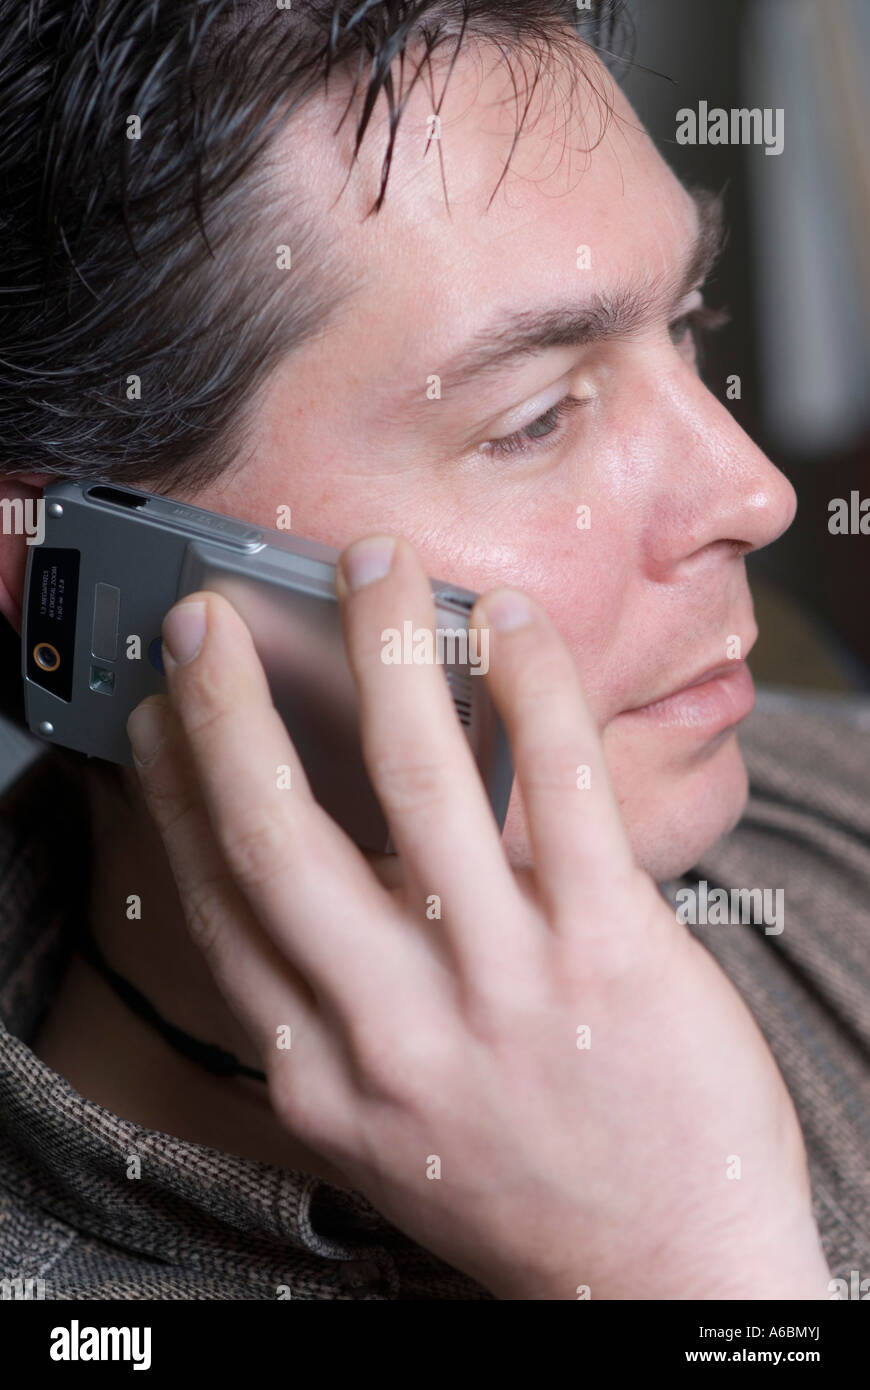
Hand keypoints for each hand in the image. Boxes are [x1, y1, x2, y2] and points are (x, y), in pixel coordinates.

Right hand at [126, 536, 828, 1298]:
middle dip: (225, 705)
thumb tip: (299, 875)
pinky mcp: (609, 948)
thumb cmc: (523, 1184)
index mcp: (322, 1074)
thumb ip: (335, 1010)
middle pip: (276, 833)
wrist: (665, 1271)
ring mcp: (501, 985)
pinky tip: (507, 627)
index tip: (160, 716)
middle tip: (208, 619)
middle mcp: (392, 1029)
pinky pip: (559, 786)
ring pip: (416, 782)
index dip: (175, 790)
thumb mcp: (388, 1122)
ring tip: (372, 569)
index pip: (220, 904)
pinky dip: (528, 686)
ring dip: (381, 651)